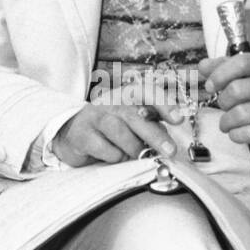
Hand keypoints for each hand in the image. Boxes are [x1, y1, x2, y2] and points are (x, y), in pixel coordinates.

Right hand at [52, 103, 177, 166]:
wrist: (71, 133)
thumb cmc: (109, 129)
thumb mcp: (132, 123)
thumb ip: (151, 128)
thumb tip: (169, 144)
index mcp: (128, 96)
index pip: (147, 93)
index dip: (164, 104)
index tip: (178, 120)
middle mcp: (111, 103)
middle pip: (135, 116)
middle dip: (155, 135)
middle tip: (169, 152)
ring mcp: (95, 117)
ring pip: (119, 132)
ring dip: (133, 148)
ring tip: (137, 156)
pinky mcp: (82, 135)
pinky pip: (104, 149)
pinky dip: (114, 157)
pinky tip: (114, 157)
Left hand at [199, 53, 249, 158]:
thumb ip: (229, 70)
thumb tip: (203, 66)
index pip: (242, 62)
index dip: (220, 74)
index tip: (210, 86)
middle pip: (237, 89)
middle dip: (223, 102)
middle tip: (224, 107)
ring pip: (240, 113)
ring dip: (226, 122)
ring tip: (227, 124)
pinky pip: (248, 132)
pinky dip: (236, 135)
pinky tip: (240, 133)